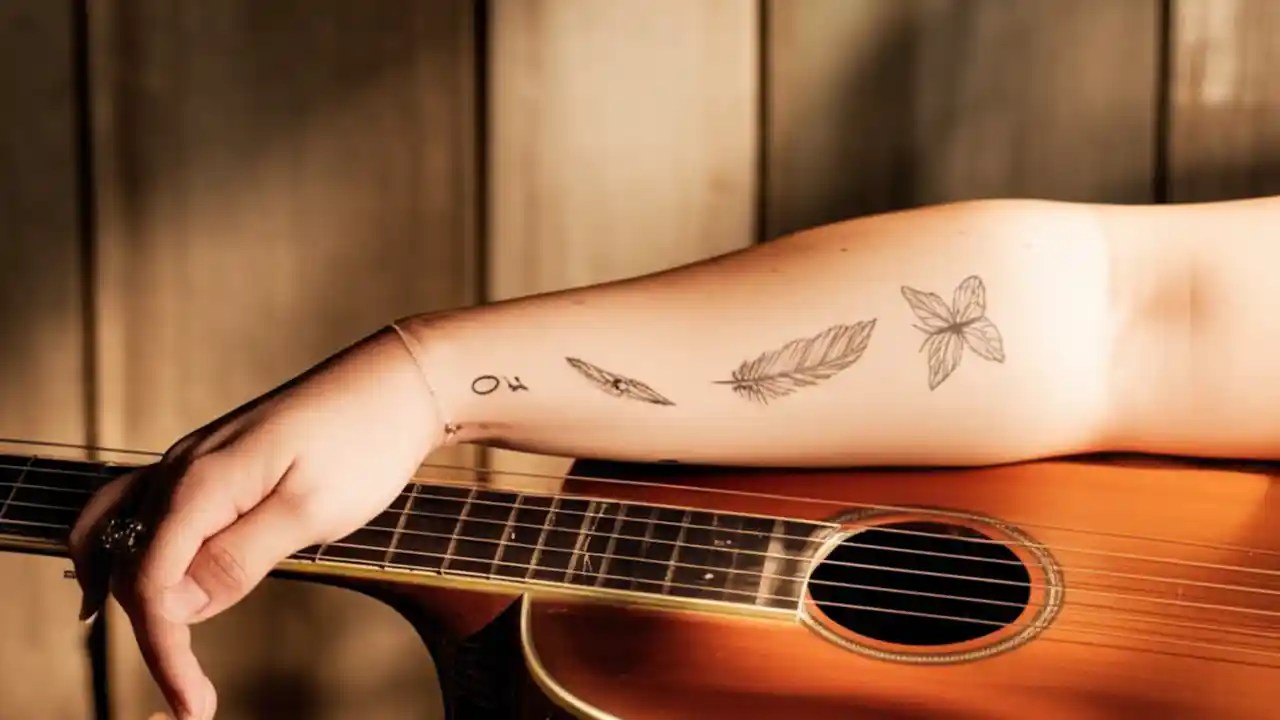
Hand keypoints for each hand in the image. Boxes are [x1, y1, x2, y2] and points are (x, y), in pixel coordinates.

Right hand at [69, 329, 442, 719]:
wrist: (396, 385)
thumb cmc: (365, 441)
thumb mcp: (311, 510)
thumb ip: (239, 557)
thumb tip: (178, 606)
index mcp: (203, 481)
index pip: (150, 581)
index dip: (164, 650)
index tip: (193, 705)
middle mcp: (182, 467)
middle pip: (130, 564)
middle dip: (152, 634)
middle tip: (191, 695)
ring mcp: (192, 461)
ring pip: (120, 534)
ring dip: (125, 595)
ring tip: (154, 651)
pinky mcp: (211, 464)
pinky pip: (141, 509)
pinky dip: (122, 551)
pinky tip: (128, 578)